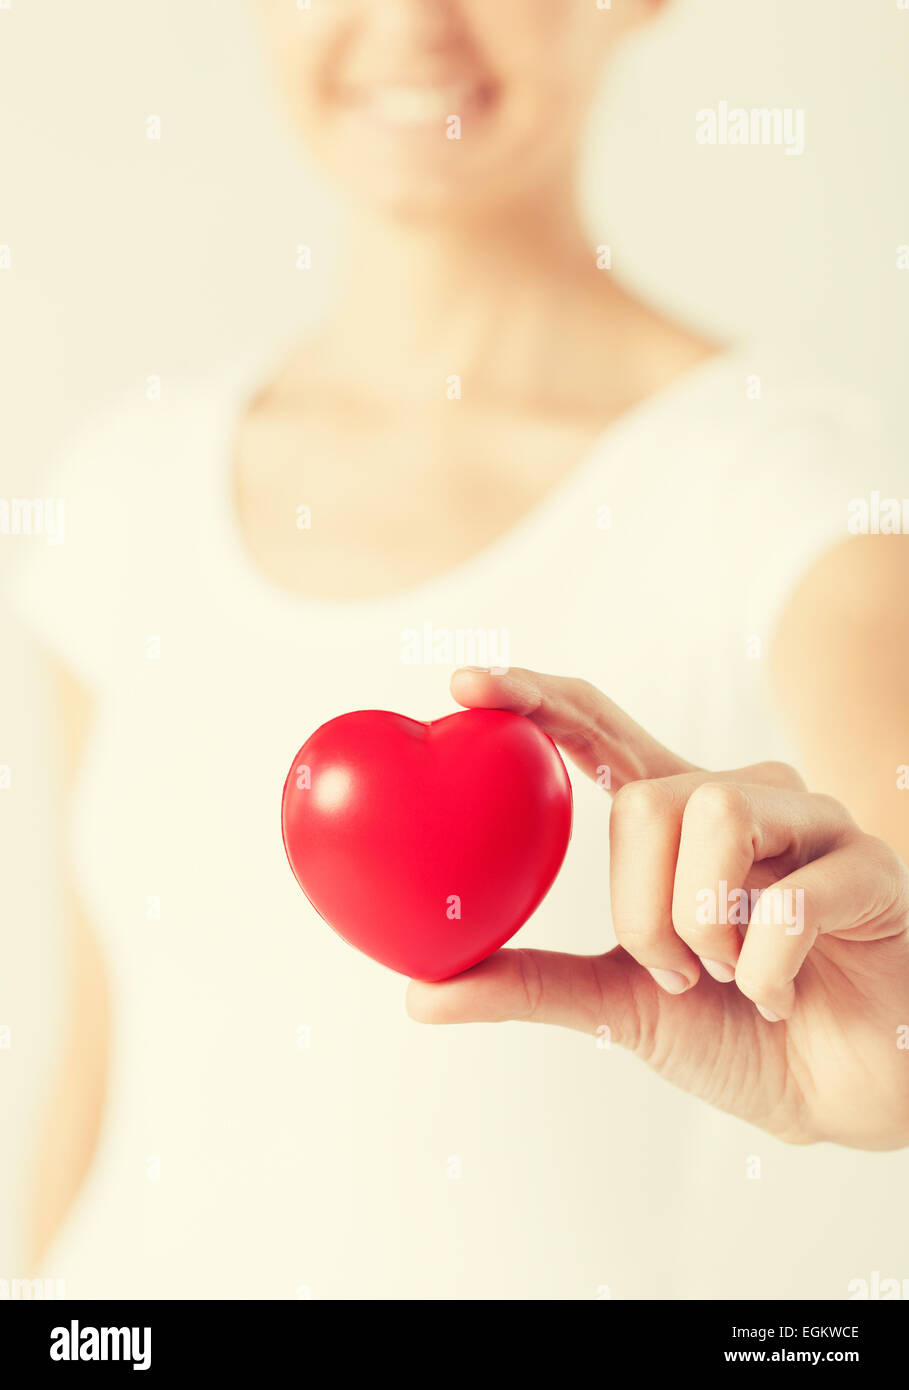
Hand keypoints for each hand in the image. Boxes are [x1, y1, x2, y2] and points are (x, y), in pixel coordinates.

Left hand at [407, 668, 908, 1149]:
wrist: (841, 1097)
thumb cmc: (739, 1034)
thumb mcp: (620, 1007)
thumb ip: (530, 984)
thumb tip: (419, 993)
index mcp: (681, 817)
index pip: (601, 731)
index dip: (538, 698)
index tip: (465, 684)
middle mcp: (744, 799)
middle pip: (646, 796)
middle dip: (640, 909)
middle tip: (678, 971)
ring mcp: (814, 826)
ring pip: (713, 816)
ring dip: (703, 926)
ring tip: (734, 976)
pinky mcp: (870, 870)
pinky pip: (790, 898)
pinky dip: (766, 969)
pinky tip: (783, 995)